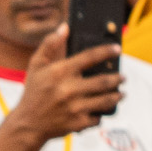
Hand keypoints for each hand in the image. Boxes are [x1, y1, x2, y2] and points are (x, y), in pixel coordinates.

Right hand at [8, 26, 122, 143]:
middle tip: (123, 76)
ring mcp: (75, 107)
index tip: (117, 49)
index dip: (106, 51)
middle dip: (117, 78)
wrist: (29, 123)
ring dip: (117, 96)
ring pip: (106, 100)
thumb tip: (65, 27)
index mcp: (59, 72)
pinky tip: (104, 109)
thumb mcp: (36, 65)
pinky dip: (103, 113)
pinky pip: (98, 117)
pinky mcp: (78, 123)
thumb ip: (50, 44)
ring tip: (121, 93)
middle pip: (103, 81)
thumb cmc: (34, 91)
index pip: (89, 57)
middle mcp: (68, 89)